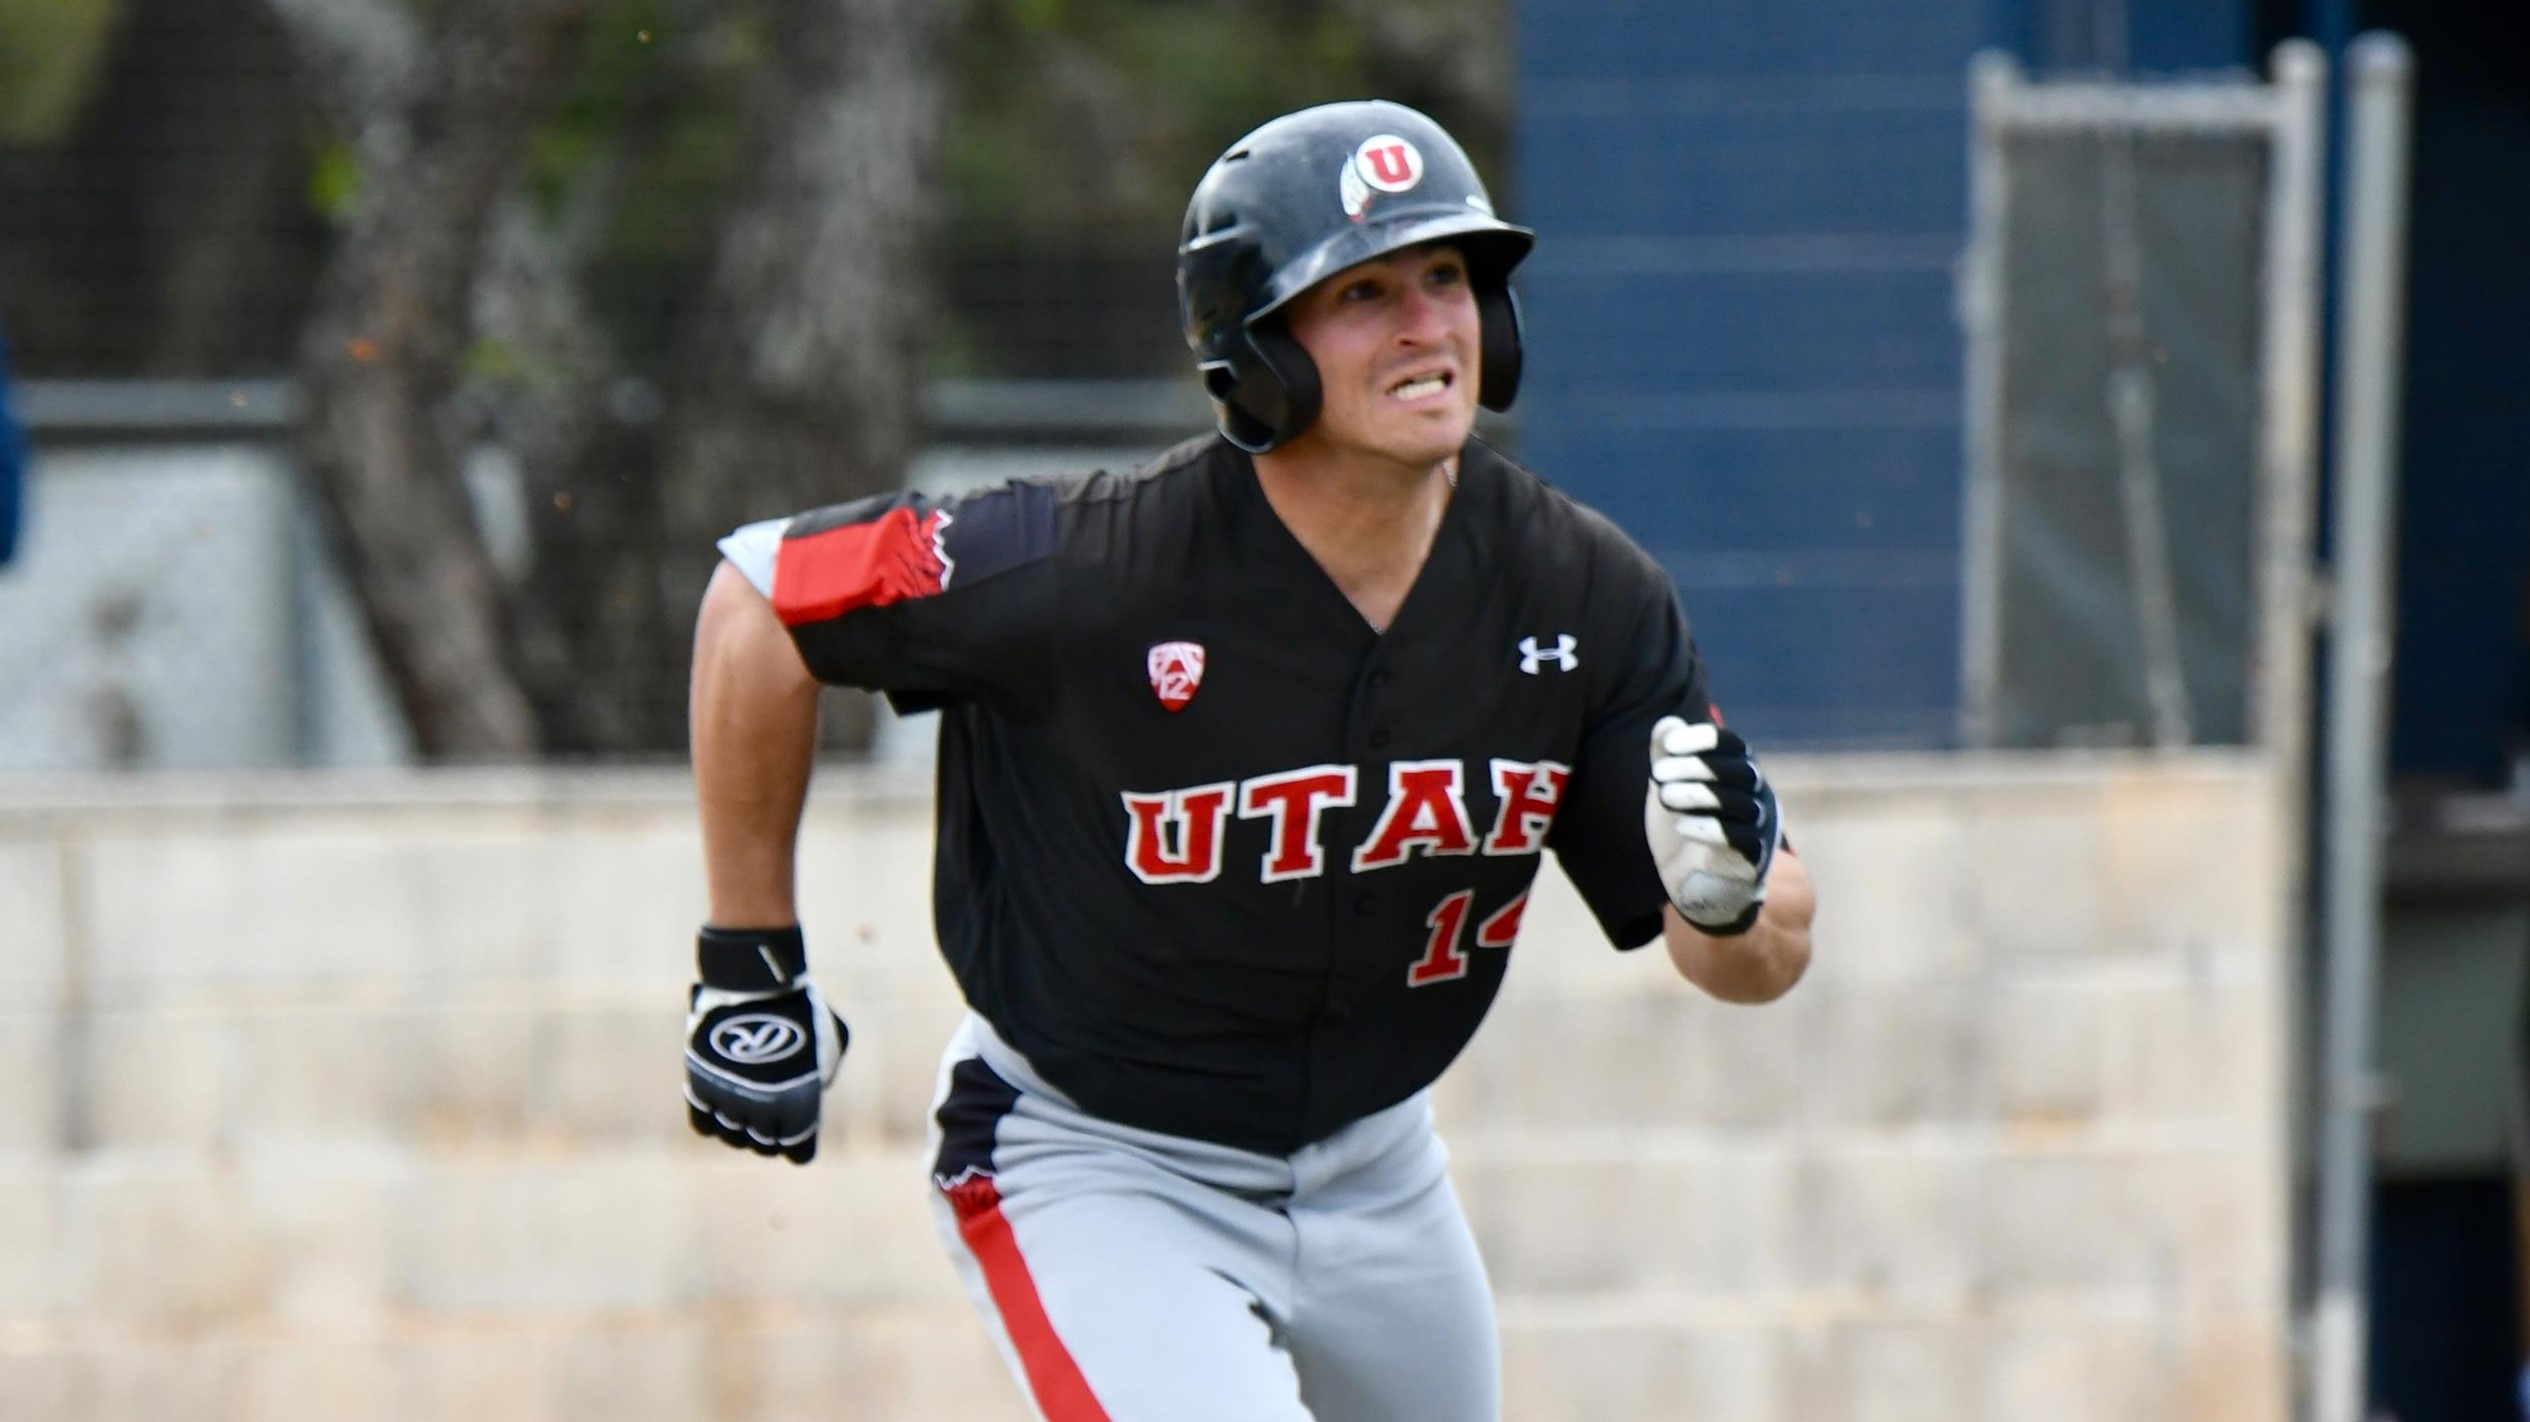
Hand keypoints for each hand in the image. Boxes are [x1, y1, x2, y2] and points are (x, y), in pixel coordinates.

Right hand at [684, 925, 848, 1163]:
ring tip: (744, 1107)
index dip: (797, 1144)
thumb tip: (816, 1088)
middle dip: (768, 1133)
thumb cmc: (801, 1007)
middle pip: (764, 1145)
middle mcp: (765, 1112)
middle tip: (768, 1117)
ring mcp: (730, 1101)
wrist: (756, 982)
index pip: (798, 1151)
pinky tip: (719, 1104)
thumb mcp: (831, 1039)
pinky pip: (703, 1124)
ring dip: (739, 1126)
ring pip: (732, 1136)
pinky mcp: (701, 1088)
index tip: (794, 1133)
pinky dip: (711, 1119)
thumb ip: (825, 1072)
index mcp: (801, 1106)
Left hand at [1645, 716, 1780, 935]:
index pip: (1732, 744)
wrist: (1693, 886)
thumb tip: (1667, 724)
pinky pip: (1743, 840)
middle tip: (1657, 774)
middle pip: (1740, 771)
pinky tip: (1681, 826)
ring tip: (1665, 798)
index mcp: (1737, 773)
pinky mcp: (1752, 861)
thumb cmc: (1683, 829)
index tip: (1666, 746)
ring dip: (1699, 796)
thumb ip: (1665, 756)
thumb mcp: (1668, 789)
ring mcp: (1758, 829)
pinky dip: (1710, 829)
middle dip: (1696, 767)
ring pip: (1742, 804)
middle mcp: (1755, 797)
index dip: (1702, 739)